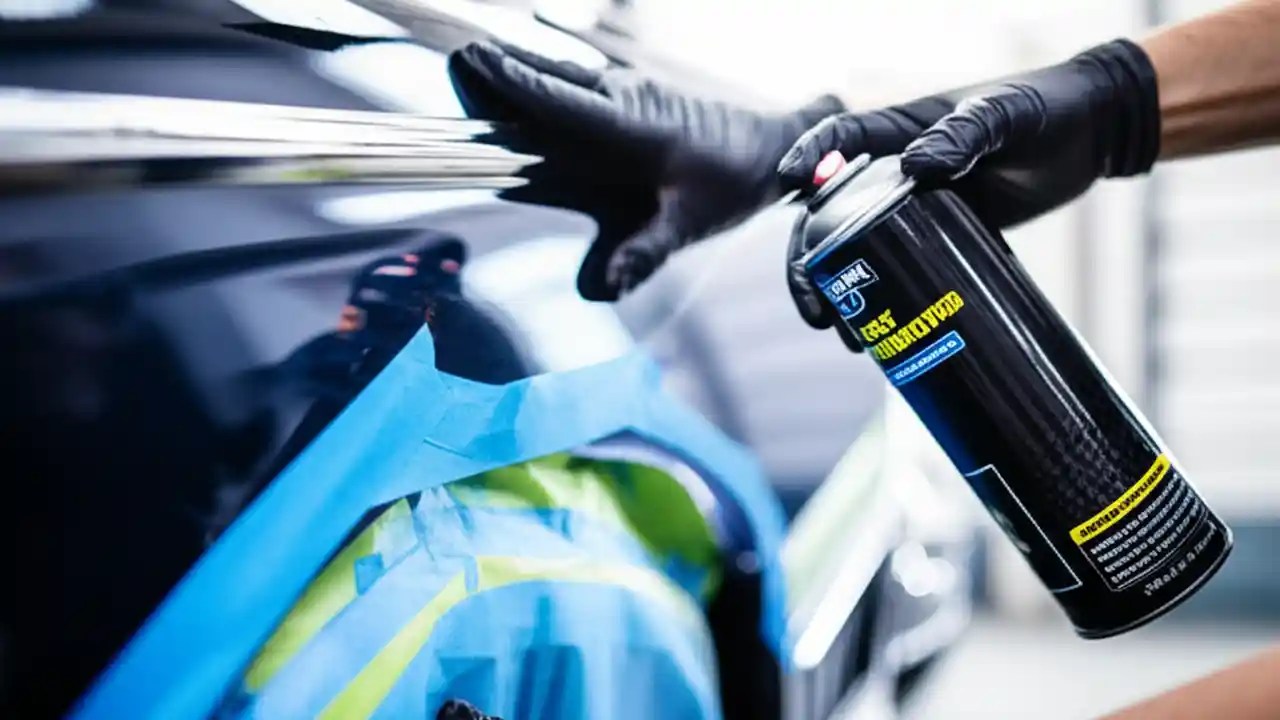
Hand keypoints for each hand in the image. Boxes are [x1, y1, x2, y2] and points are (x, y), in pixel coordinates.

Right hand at [452, 41, 841, 299]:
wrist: (774, 149)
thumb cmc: (732, 184)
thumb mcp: (689, 224)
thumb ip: (644, 252)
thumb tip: (605, 290)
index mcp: (632, 126)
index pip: (563, 98)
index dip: (517, 82)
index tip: (476, 62)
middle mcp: (624, 100)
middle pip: (551, 77)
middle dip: (503, 67)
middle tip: (458, 58)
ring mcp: (627, 94)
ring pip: (563, 76)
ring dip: (521, 70)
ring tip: (476, 63)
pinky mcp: (631, 99)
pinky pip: (577, 86)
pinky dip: (543, 82)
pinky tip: (525, 87)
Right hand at [780, 39, 1158, 346]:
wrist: (1093, 138)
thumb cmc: (1046, 109)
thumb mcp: (1006, 115)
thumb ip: (965, 133)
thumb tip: (916, 166)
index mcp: (902, 130)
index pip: (837, 138)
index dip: (806, 159)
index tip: (787, 188)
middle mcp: (898, 170)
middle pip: (830, 214)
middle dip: (811, 262)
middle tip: (817, 308)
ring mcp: (918, 208)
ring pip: (859, 252)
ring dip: (843, 295)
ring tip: (847, 338)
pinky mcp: (943, 238)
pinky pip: (902, 271)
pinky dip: (887, 303)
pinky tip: (883, 338)